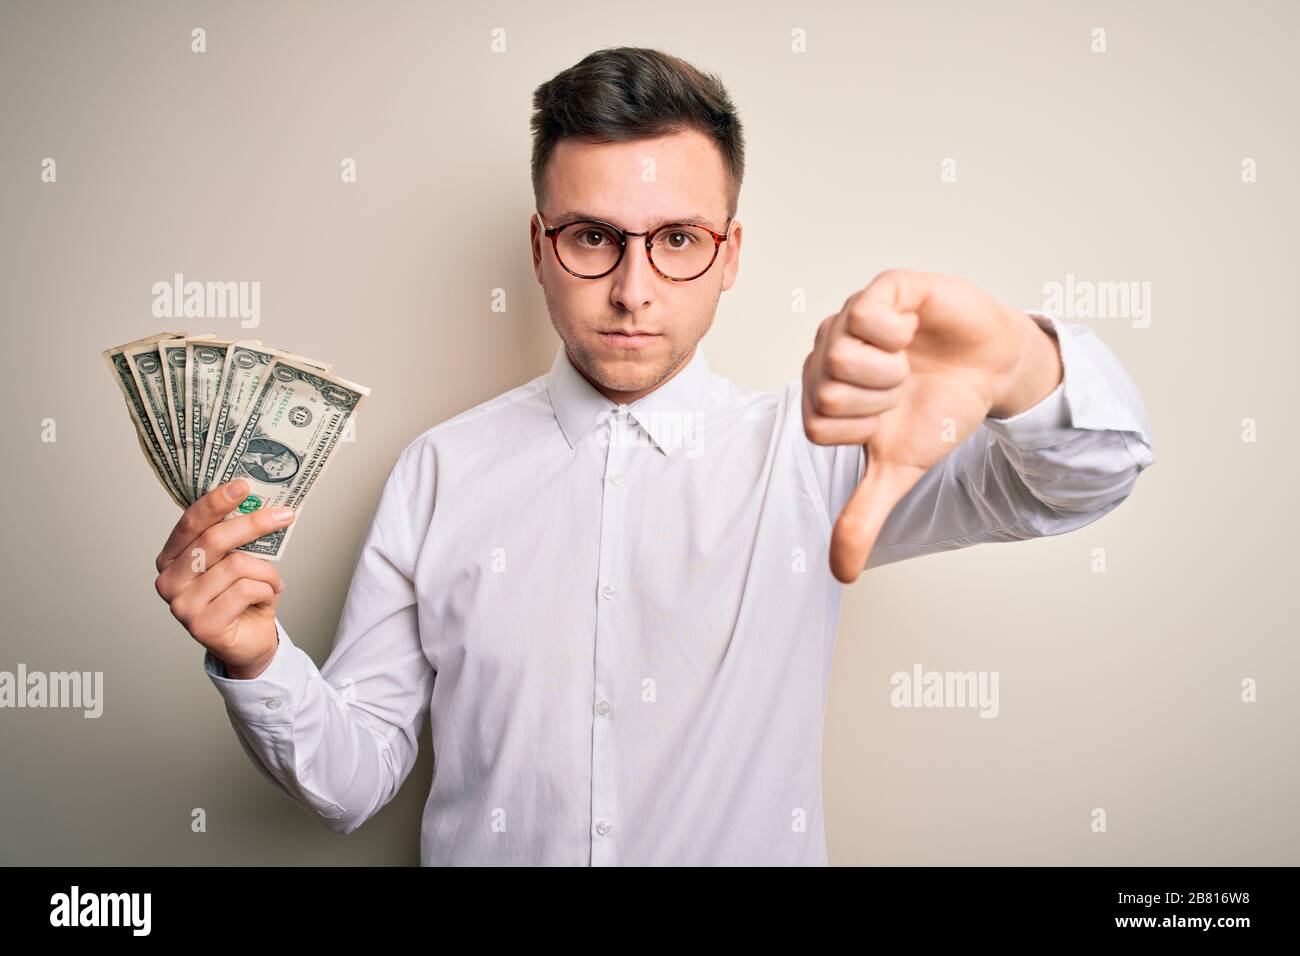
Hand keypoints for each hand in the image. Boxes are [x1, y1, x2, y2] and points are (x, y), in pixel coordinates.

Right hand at [153, 478, 295, 678]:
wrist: (249, 641)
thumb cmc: (242, 596)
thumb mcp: (236, 559)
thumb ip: (235, 537)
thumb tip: (260, 501)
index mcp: (172, 559)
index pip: (191, 523)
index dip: (216, 502)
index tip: (243, 484)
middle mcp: (168, 581)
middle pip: (213, 540)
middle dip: (253, 524)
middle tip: (284, 515)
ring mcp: (181, 606)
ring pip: (237, 565)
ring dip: (266, 571)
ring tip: (272, 581)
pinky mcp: (201, 626)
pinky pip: (246, 590)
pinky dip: (266, 590)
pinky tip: (264, 599)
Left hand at [803, 269, 1055, 582]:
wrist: (995, 370)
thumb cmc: (941, 409)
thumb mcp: (900, 468)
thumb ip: (864, 515)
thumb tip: (842, 574)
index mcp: (825, 393)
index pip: (815, 424)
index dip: (860, 429)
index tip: (887, 418)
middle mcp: (830, 352)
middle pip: (823, 391)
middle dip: (876, 402)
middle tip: (902, 389)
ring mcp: (854, 317)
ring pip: (837, 355)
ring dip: (887, 372)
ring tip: (909, 364)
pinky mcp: (886, 288)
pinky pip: (865, 313)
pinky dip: (895, 335)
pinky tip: (912, 335)